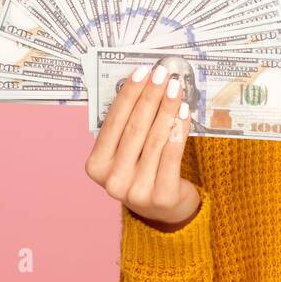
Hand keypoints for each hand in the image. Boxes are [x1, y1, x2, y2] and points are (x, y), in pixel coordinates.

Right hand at [84, 60, 199, 229]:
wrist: (164, 210)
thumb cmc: (144, 170)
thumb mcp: (127, 153)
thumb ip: (129, 126)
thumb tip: (145, 84)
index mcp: (96, 166)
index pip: (113, 122)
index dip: (128, 94)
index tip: (142, 71)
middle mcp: (112, 181)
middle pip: (135, 128)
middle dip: (150, 96)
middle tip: (163, 73)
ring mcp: (136, 191)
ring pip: (155, 140)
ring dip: (167, 109)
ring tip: (177, 88)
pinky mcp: (161, 197)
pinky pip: (172, 156)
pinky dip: (179, 131)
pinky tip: (184, 113)